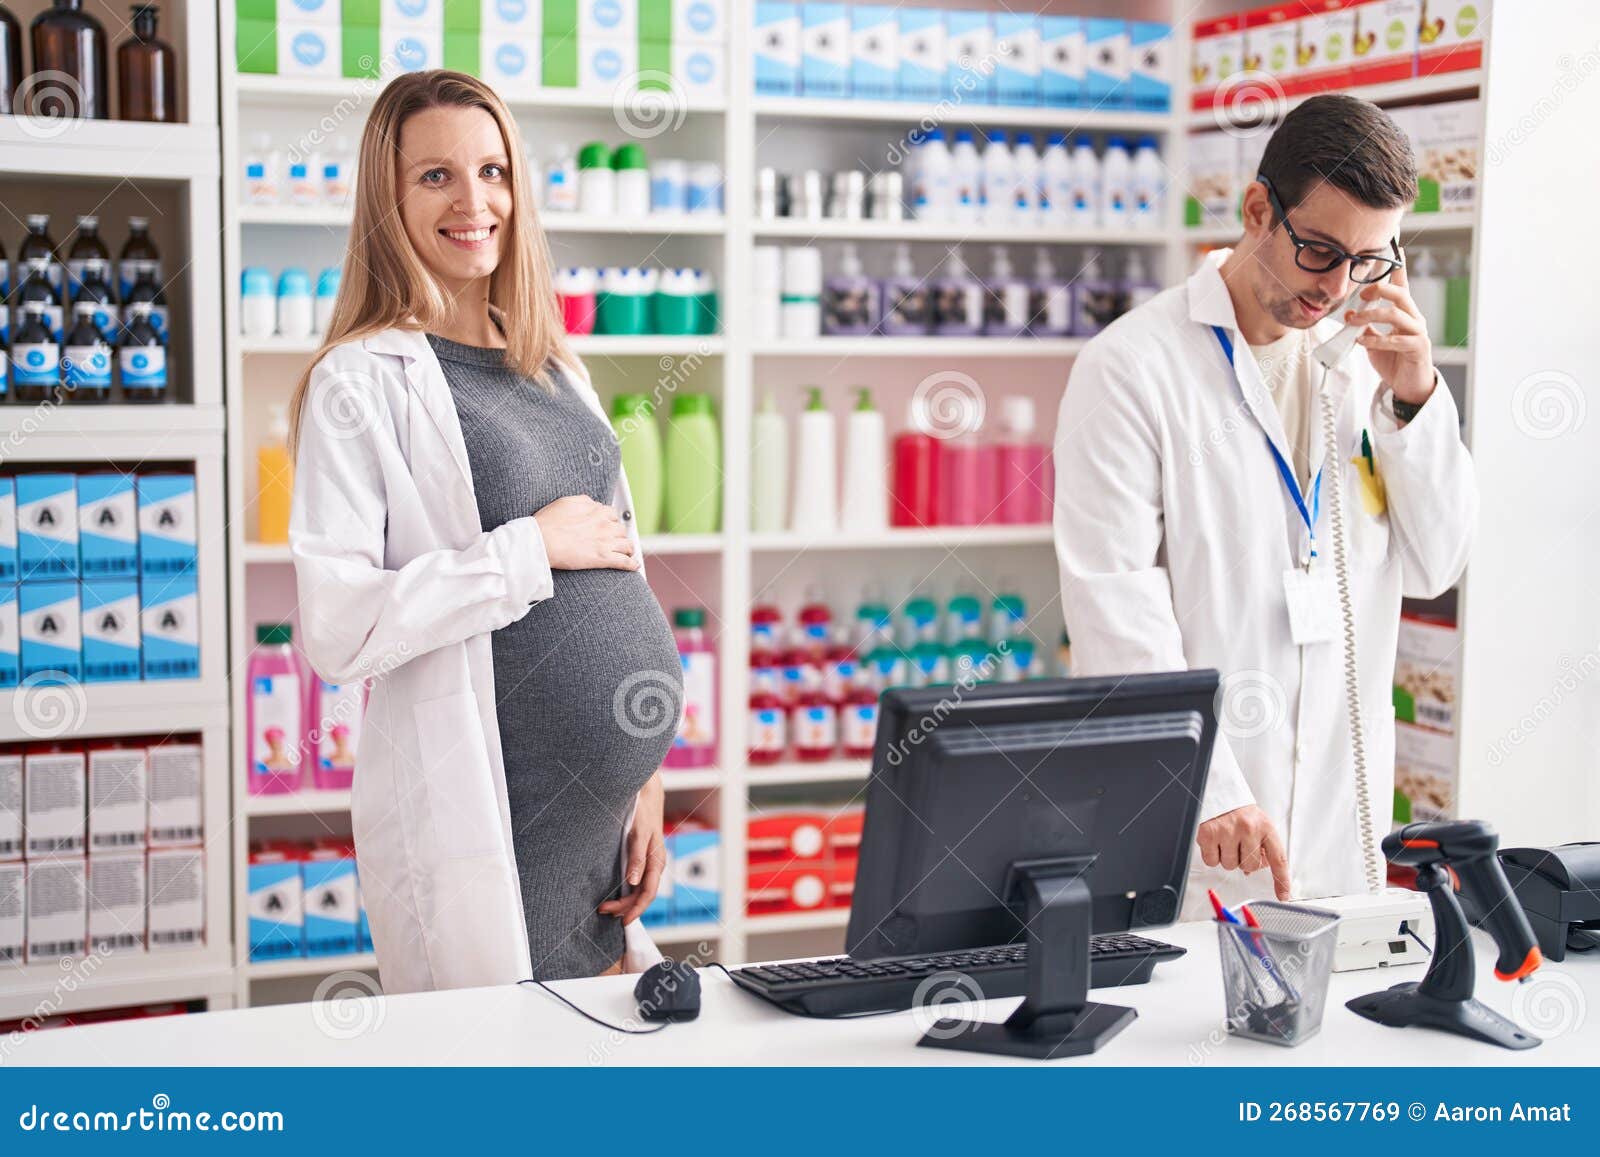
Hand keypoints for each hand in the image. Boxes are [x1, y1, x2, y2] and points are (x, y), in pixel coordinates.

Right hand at [533, 495, 637, 570]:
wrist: (541, 541)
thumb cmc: (548, 523)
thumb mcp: (566, 502)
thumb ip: (584, 501)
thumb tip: (592, 503)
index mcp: (596, 511)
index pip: (612, 514)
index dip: (610, 521)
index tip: (608, 526)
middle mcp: (604, 525)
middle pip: (620, 529)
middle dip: (618, 535)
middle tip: (614, 541)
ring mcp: (605, 542)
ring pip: (626, 545)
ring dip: (627, 548)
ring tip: (626, 553)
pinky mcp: (603, 558)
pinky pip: (624, 562)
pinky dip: (631, 565)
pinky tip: (634, 566)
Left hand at [599, 773, 665, 924]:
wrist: (646, 794)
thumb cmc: (642, 812)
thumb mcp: (638, 834)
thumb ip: (636, 858)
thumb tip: (633, 882)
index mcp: (657, 862)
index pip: (647, 894)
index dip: (635, 909)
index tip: (622, 921)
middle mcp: (655, 865)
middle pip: (642, 895)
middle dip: (625, 907)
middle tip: (603, 911)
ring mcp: (649, 863)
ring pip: (639, 890)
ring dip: (624, 901)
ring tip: (606, 907)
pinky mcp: (643, 859)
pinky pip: (637, 882)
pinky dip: (626, 891)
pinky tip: (616, 893)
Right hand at [1196, 804, 1291, 899]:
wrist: (1217, 792)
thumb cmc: (1238, 811)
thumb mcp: (1258, 824)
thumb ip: (1261, 847)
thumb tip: (1251, 871)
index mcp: (1265, 827)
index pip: (1278, 859)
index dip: (1281, 880)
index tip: (1283, 895)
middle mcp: (1248, 828)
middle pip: (1249, 867)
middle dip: (1243, 861)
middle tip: (1238, 844)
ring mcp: (1227, 831)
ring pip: (1230, 866)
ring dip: (1227, 857)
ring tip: (1225, 839)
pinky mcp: (1208, 834)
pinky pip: (1212, 861)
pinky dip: (1211, 855)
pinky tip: (1214, 841)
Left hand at [1344, 250, 1435, 404]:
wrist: (1408, 386)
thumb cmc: (1393, 361)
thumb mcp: (1375, 341)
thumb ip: (1366, 327)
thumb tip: (1351, 315)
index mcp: (1404, 313)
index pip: (1402, 287)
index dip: (1398, 269)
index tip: (1396, 249)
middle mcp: (1414, 319)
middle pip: (1400, 295)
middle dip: (1380, 290)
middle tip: (1361, 295)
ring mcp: (1418, 333)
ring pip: (1396, 315)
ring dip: (1371, 316)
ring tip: (1354, 321)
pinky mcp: (1417, 349)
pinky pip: (1395, 340)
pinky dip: (1375, 339)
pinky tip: (1361, 341)